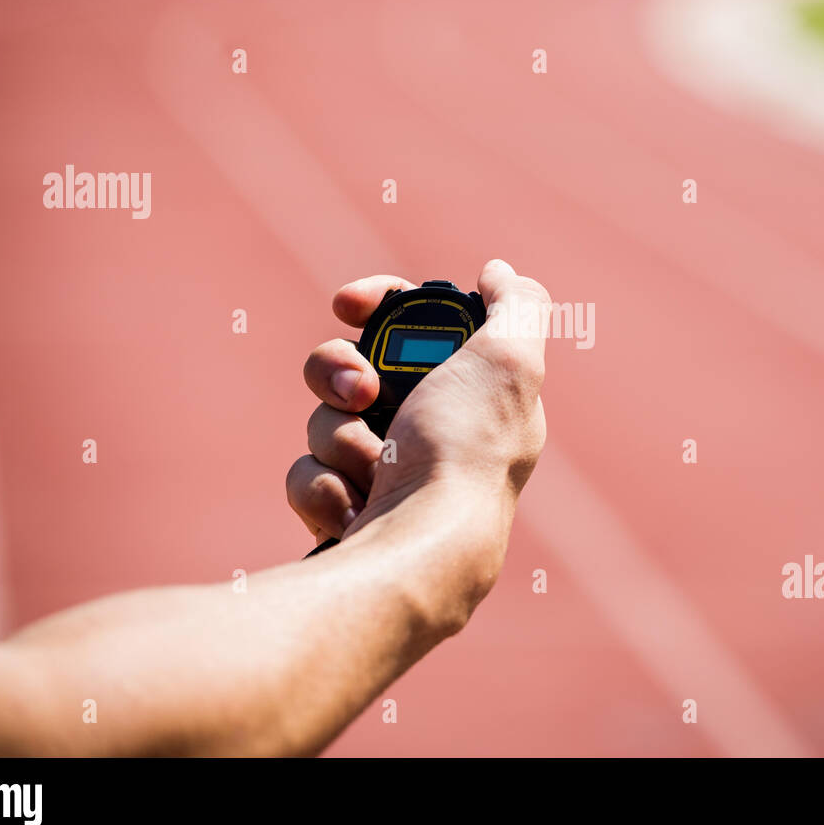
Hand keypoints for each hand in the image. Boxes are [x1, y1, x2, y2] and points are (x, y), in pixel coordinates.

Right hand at [286, 260, 548, 572]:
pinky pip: (307, 474)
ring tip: (371, 467)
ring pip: (324, 421)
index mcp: (472, 394)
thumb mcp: (511, 359)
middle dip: (340, 372)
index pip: (413, 328)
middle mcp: (431, 434)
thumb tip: (498, 273)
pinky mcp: (347, 515)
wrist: (421, 551)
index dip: (375, 304)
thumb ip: (516, 305)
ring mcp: (384, 477)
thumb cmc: (465, 453)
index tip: (346, 302)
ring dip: (338, 436)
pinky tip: (356, 507)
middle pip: (352, 368)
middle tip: (360, 392)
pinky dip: (325, 486)